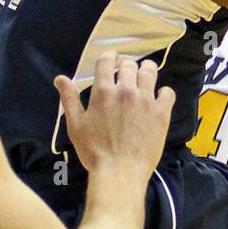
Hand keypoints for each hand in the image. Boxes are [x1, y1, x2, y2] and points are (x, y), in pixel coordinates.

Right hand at [55, 52, 174, 175]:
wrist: (120, 172)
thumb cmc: (94, 151)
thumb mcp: (75, 125)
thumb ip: (69, 99)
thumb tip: (60, 78)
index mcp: (103, 92)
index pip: (106, 62)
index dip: (109, 57)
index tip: (112, 58)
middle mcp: (125, 91)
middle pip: (129, 65)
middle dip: (126, 66)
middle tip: (126, 73)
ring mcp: (145, 100)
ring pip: (149, 73)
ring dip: (146, 71)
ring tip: (145, 75)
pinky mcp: (161, 112)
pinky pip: (167, 93)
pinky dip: (163, 92)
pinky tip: (159, 97)